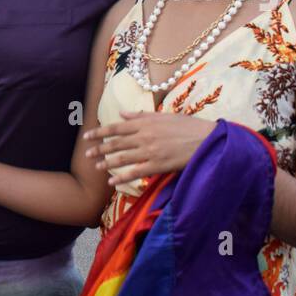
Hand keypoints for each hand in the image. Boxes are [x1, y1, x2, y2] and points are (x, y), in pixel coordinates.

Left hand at [84, 111, 215, 185]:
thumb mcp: (164, 116)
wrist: (207, 140)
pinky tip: (111, 182)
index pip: (116, 127)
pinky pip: (135, 172)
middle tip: (87, 153)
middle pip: (115, 143)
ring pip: (122, 158)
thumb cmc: (188, 127)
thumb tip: (122, 113)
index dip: (100, 132)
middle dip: (99, 148)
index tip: (88, 136)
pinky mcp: (157, 165)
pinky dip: (121, 177)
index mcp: (145, 123)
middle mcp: (144, 137)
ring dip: (106, 163)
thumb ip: (141, 116)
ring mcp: (150, 152)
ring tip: (96, 166)